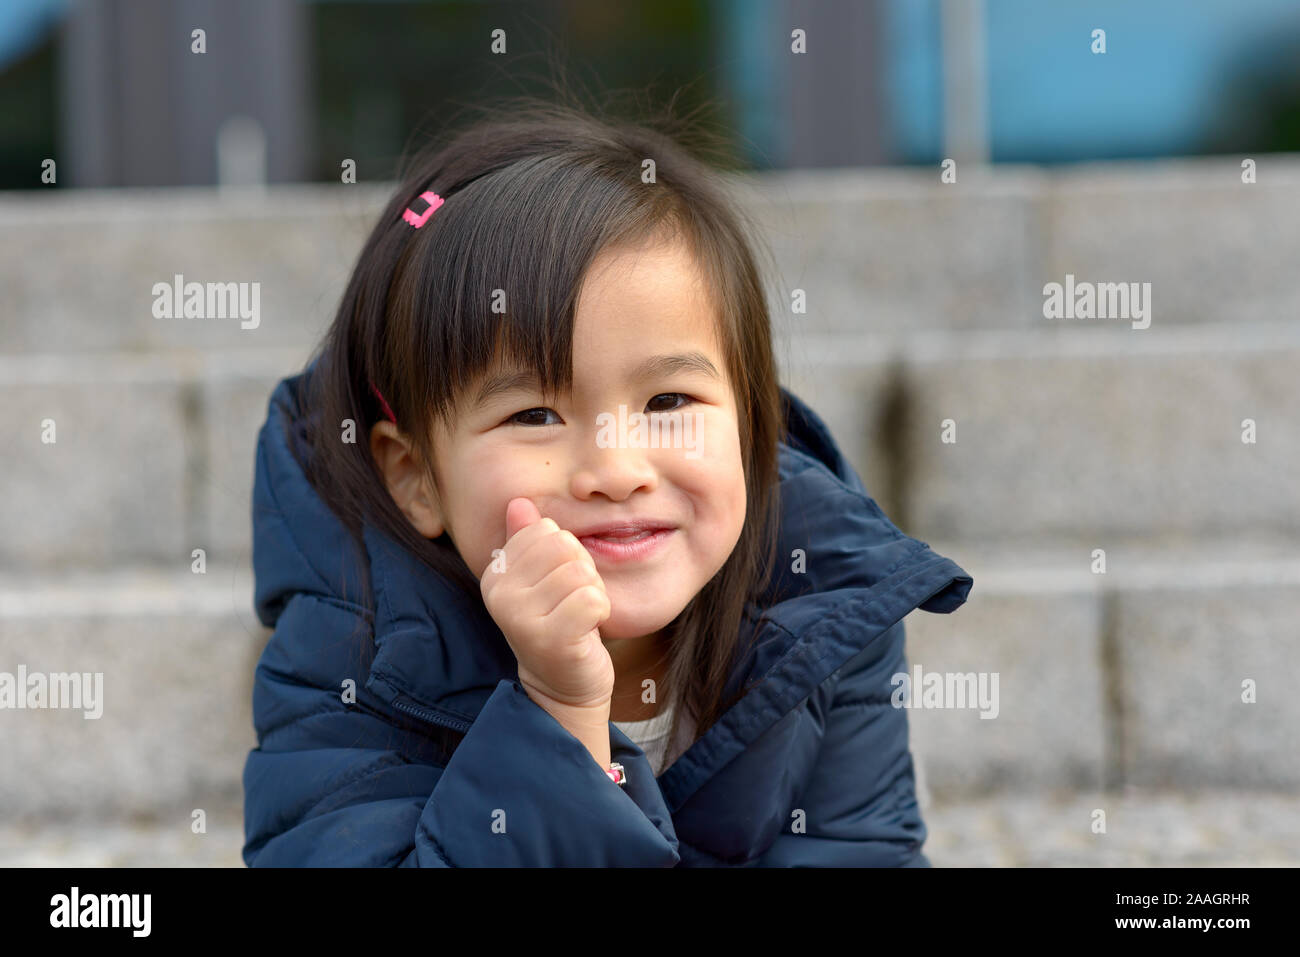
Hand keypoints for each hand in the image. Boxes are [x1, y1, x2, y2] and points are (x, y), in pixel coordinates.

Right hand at [480, 497, 615, 714]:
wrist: (562, 686)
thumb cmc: (557, 624)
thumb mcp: (540, 579)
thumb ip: (527, 540)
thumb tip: (518, 502)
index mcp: (495, 574)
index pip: (545, 530)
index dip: (566, 554)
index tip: (558, 587)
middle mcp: (500, 594)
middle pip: (564, 546)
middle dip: (583, 571)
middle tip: (573, 603)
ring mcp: (521, 618)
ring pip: (581, 572)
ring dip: (593, 593)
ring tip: (580, 617)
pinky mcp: (550, 639)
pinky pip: (593, 599)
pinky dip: (601, 612)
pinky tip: (587, 630)